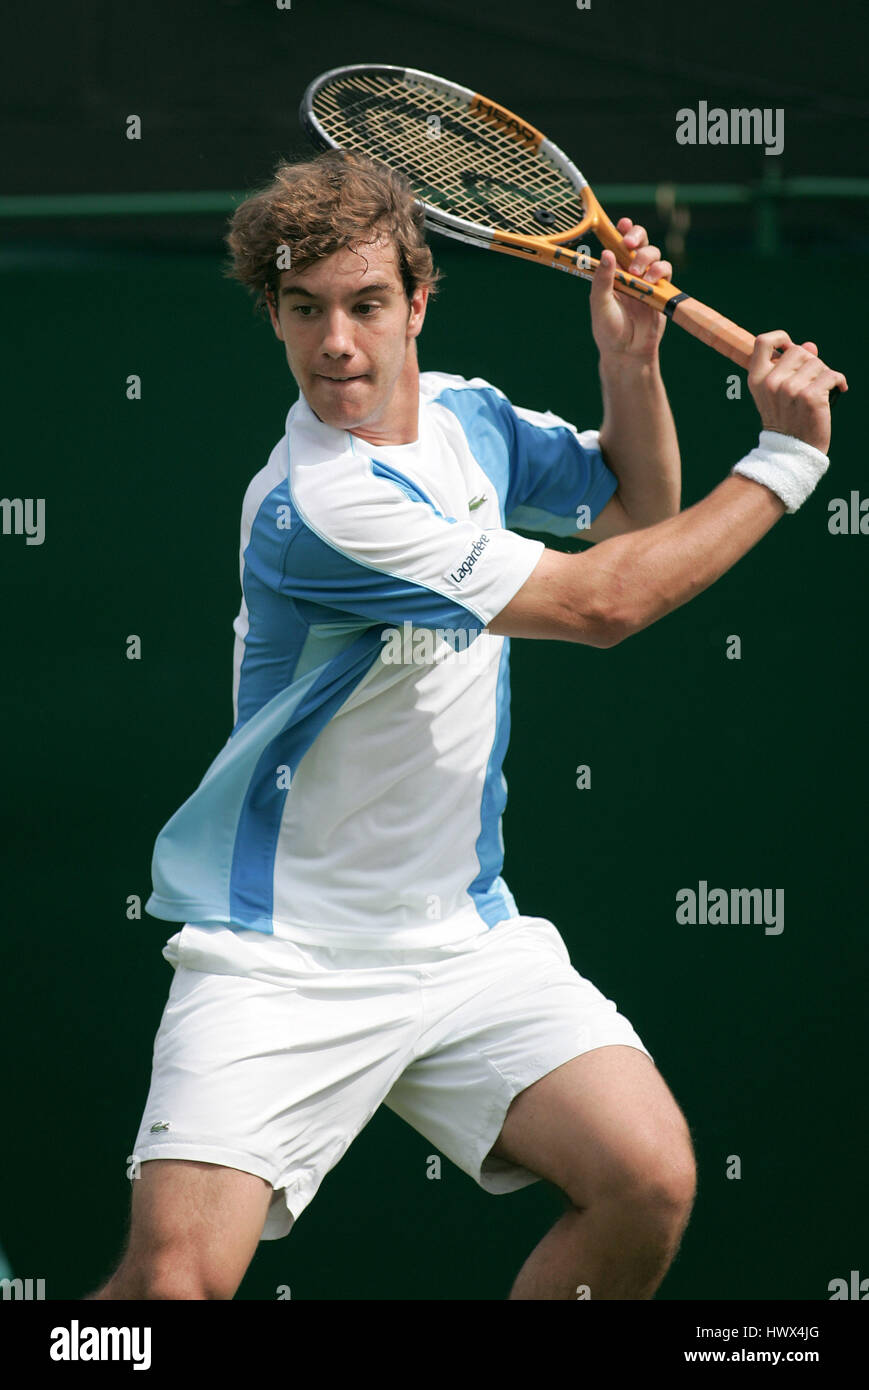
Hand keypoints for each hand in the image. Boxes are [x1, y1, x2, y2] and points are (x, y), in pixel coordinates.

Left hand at [589, 218, 671, 359]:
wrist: (628, 352)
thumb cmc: (608, 330)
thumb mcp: (600, 304)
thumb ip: (603, 280)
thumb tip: (607, 253)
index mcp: (612, 272)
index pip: (617, 244)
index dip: (622, 230)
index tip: (622, 224)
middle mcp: (630, 271)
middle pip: (639, 241)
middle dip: (636, 236)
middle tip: (629, 244)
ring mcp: (646, 279)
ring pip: (653, 253)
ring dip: (646, 257)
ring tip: (638, 275)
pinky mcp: (660, 290)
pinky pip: (665, 270)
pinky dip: (659, 270)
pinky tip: (650, 281)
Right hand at [748, 332, 847, 453]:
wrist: (791, 451)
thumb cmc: (786, 419)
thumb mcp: (779, 392)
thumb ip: (791, 366)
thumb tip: (810, 346)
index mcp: (757, 379)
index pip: (763, 342)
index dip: (780, 338)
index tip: (789, 348)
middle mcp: (771, 383)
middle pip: (798, 351)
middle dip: (809, 362)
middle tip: (810, 381)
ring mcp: (790, 390)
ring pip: (817, 363)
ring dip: (824, 374)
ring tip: (820, 390)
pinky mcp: (810, 397)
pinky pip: (832, 375)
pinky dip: (839, 382)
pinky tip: (838, 390)